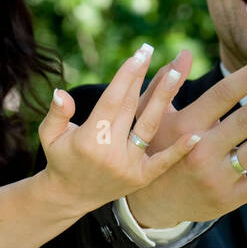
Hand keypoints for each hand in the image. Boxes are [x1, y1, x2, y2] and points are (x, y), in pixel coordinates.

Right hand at [37, 44, 198, 212]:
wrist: (70, 197)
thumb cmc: (61, 158)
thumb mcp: (49, 136)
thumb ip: (56, 114)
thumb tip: (62, 92)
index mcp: (89, 140)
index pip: (112, 101)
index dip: (126, 76)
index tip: (138, 54)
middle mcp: (111, 153)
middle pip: (132, 108)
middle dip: (143, 78)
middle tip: (154, 50)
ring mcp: (128, 167)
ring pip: (149, 127)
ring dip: (164, 99)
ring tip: (175, 72)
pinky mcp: (141, 179)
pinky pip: (163, 162)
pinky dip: (180, 149)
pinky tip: (197, 133)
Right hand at [122, 51, 246, 229]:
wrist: (151, 204)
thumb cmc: (155, 151)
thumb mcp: (152, 118)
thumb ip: (167, 84)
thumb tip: (185, 54)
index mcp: (186, 126)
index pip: (224, 95)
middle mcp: (200, 151)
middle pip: (246, 121)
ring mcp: (216, 177)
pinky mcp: (228, 199)